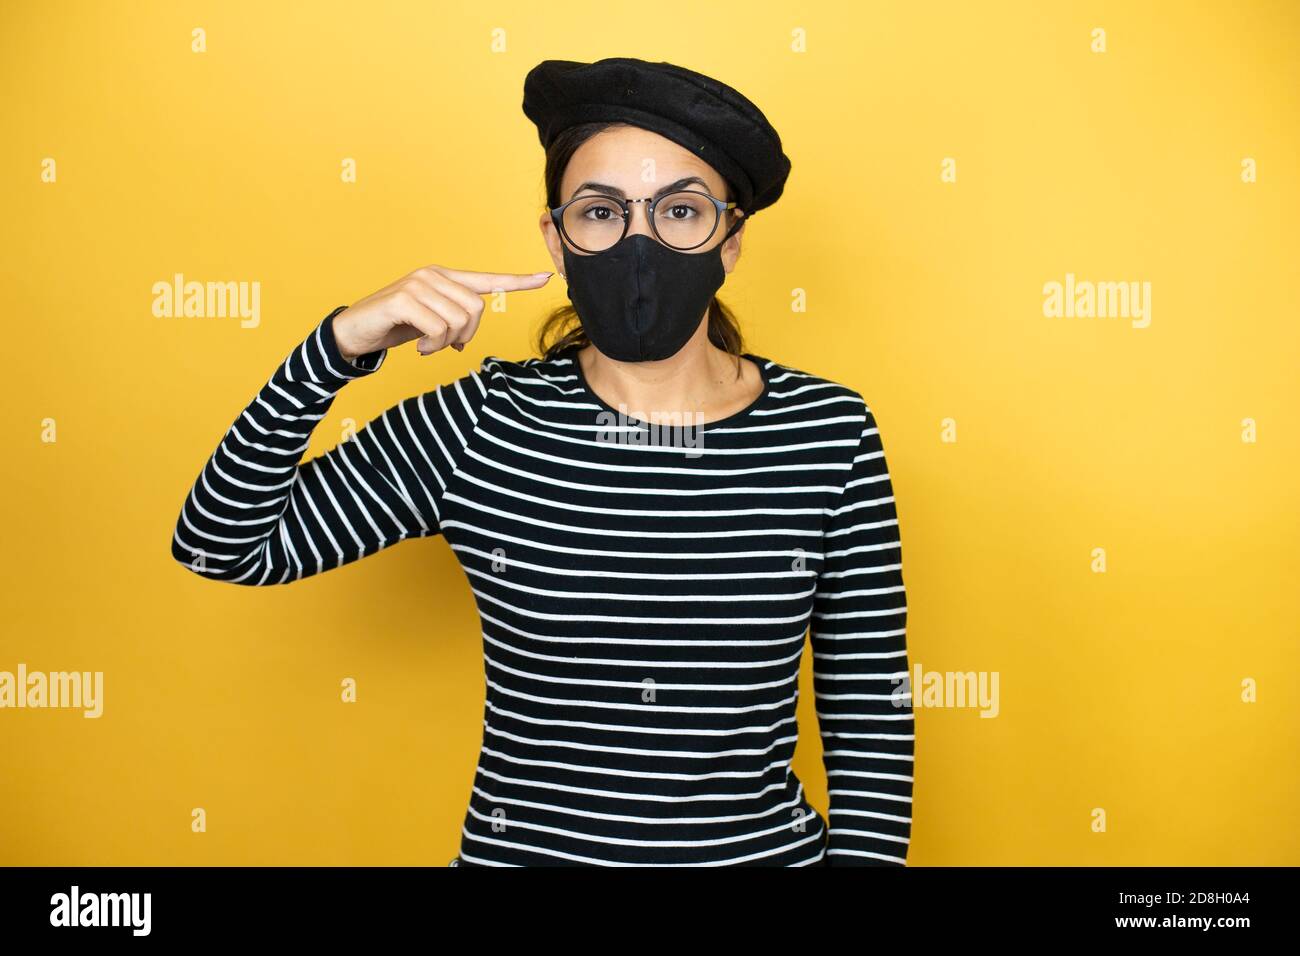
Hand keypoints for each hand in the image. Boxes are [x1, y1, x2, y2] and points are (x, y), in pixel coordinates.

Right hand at [332, 265, 552, 361]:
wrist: (354, 332)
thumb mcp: (429, 324)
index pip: (487, 279)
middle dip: (466, 335)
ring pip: (459, 320)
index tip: (545, 278)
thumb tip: (465, 339)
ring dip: (446, 343)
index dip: (517, 281)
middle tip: (446, 346)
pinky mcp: (404, 299)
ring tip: (428, 346)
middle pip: (477, 308)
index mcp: (444, 278)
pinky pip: (438, 328)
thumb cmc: (394, 327)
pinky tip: (418, 348)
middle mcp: (433, 275)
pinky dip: (432, 345)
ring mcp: (418, 284)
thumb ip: (452, 323)